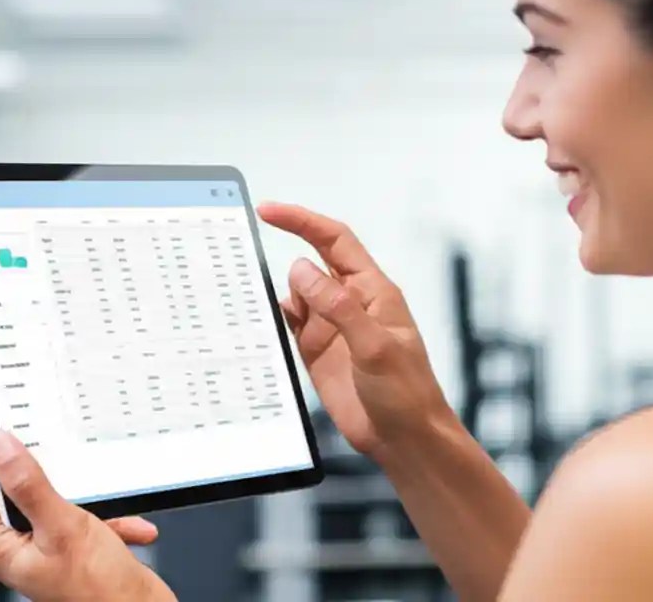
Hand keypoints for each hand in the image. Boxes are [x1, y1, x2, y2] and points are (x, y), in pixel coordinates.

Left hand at [0, 399, 176, 601]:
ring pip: (57, 496)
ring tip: (97, 486)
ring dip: (86, 493)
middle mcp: (18, 546)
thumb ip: (30, 484)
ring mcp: (46, 547)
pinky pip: (91, 516)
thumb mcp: (64, 527)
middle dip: (37, 456)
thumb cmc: (100, 592)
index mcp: (1, 545)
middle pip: (17, 482)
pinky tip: (131, 527)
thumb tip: (0, 444)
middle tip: (33, 413)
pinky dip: (112, 517)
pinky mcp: (75, 547)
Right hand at [258, 202, 453, 459]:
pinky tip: (259, 321)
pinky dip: (274, 319)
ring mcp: (332, 328)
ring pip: (296, 294)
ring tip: (250, 292)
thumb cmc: (407, 392)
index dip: (303, 222)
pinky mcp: (317, 352)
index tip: (270, 212)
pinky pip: (289, 325)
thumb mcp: (375, 347)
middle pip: (312, 263)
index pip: (335, 241)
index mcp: (372, 292)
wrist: (405, 440)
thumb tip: (302, 269)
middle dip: (284, 250)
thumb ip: (339, 307)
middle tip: (245, 248)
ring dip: (278, 293)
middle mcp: (350, 304)